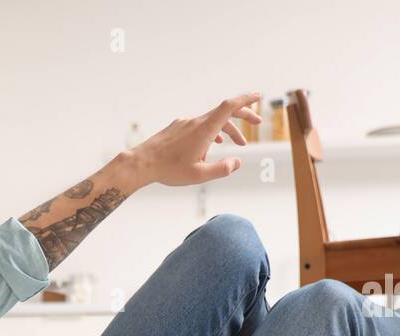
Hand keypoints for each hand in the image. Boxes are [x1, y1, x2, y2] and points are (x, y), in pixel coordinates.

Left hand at [130, 93, 262, 186]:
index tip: (258, 96)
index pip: (229, 107)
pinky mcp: (177, 128)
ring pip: (212, 122)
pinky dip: (211, 133)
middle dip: (243, 117)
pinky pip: (199, 127)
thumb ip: (221, 169)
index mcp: (204, 130)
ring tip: (238, 144)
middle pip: (224, 112)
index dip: (246, 99)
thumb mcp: (198, 175)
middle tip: (257, 123)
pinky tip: (213, 145)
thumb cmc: (168, 170)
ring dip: (227, 130)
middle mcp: (195, 122)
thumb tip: (237, 163)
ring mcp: (185, 123)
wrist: (141, 164)